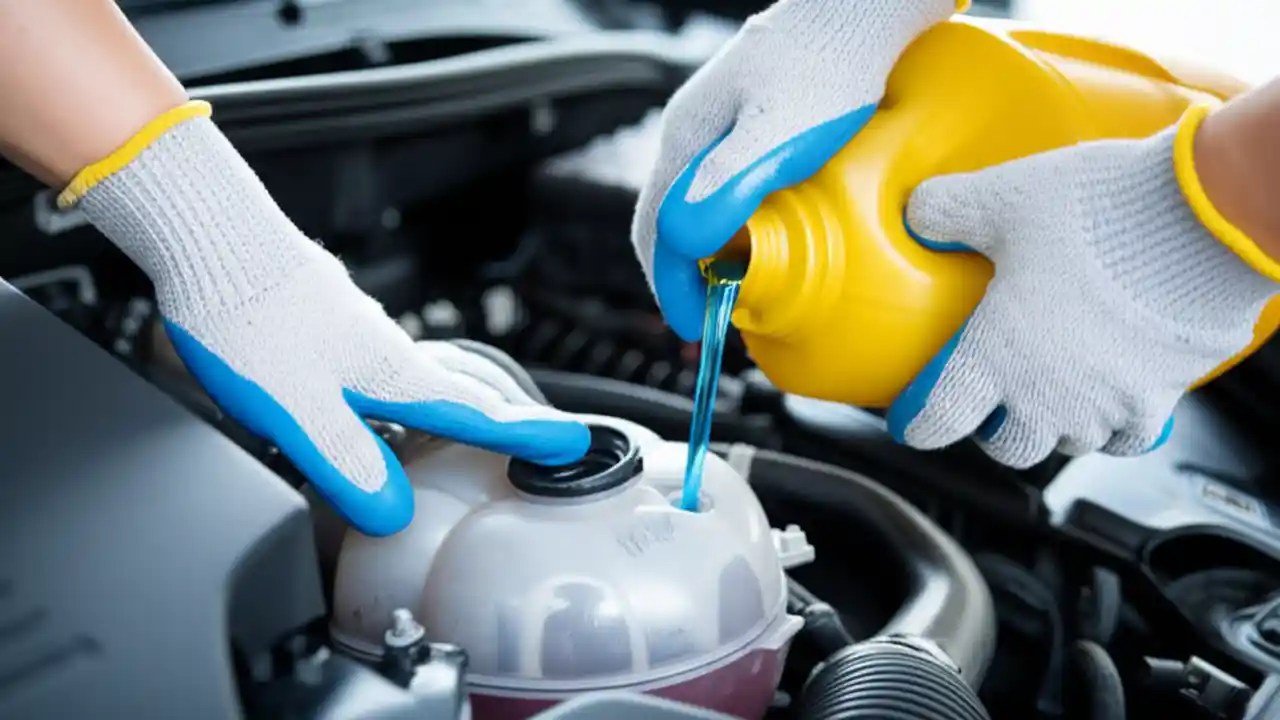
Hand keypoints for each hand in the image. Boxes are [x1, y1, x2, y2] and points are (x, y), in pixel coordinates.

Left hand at [72, 110, 589, 536]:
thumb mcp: (296, 409)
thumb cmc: (250, 313)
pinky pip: (377, 359)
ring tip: (469, 423)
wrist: (208, 232)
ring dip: (453, 400)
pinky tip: (372, 391)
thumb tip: (393, 512)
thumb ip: (346, 463)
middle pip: (458, 389)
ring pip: (417, 373)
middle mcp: (381, 346)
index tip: (572, 444)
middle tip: (537, 435)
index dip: (525, 436)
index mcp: (389, 371)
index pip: (475, 414)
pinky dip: (399, 384)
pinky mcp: (321, 315)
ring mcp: (353, 327)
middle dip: (502, 416)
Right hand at [632, 0, 959, 340]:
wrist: (862, 10)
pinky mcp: (749, 125)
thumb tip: (685, 239)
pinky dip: (728, 227)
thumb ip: (729, 183)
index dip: (671, 286)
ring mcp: (719, 127)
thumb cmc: (829, 61)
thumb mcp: (779, 131)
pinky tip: (759, 239)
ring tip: (732, 289)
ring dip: (706, 254)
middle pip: (668, 220)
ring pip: (694, 205)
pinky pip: (722, 188)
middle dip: (682, 275)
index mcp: (687, 138)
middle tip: (709, 318)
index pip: (657, 229)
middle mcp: (693, 132)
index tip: (693, 327)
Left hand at [888, 120, 1277, 468]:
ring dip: (1052, 429)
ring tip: (1050, 399)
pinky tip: (1108, 406)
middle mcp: (1046, 396)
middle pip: (1010, 446)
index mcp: (995, 355)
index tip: (912, 425)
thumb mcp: (1002, 198)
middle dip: (994, 430)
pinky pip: (1128, 440)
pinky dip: (1112, 430)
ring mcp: (1104, 405)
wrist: (1198, 221)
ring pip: (1067, 445)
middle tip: (990, 405)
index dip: (920, 426)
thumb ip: (949, 209)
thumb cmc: (1094, 212)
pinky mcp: (1159, 399)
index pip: (941, 416)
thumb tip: (917, 212)